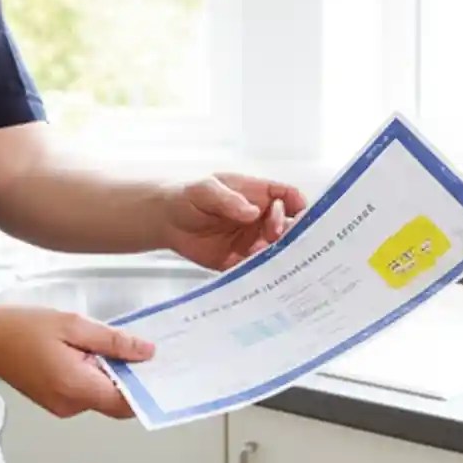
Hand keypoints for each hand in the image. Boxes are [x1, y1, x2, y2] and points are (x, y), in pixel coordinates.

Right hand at [0, 306, 153, 419]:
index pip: (125, 402)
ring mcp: (61, 405)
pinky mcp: (55, 399)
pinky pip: (86, 391)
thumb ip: (113, 340)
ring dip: (111, 372)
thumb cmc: (22, 328)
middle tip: (142, 346)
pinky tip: (91, 349)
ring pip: (101, 394)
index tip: (160, 368)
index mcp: (76, 387)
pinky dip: (95, 374)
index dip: (146, 388)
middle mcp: (70, 404)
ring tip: (109, 341)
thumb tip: (146, 352)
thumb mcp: (74, 325)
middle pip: (115, 399)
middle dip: (130, 375)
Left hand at [160, 173, 308, 271]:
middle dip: (288, 231)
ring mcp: (251, 240)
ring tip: (265, 254)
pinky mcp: (239, 261)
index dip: (297, 205)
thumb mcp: (205, 189)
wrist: (165, 221)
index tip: (297, 214)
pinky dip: (261, 272)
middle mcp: (259, 219)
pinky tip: (258, 273)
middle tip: (274, 235)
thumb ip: (228, 199)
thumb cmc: (187, 196)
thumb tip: (252, 212)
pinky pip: (256, 268)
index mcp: (257, 195)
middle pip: (288, 225)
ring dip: (277, 253)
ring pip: (276, 249)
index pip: (288, 197)